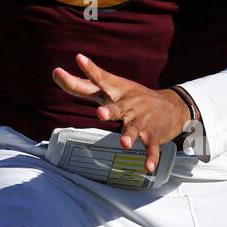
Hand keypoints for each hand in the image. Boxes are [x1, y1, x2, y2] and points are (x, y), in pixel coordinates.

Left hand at [52, 53, 193, 173]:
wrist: (172, 106)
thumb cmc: (132, 97)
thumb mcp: (110, 88)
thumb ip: (82, 84)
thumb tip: (55, 72)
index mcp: (116, 92)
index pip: (99, 80)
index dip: (89, 70)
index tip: (79, 59)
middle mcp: (128, 104)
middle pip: (117, 108)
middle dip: (109, 111)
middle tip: (100, 113)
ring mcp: (141, 120)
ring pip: (133, 128)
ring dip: (129, 135)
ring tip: (124, 143)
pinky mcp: (152, 135)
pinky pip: (151, 148)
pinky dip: (150, 157)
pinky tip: (147, 168)